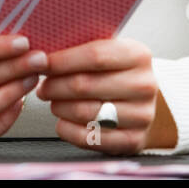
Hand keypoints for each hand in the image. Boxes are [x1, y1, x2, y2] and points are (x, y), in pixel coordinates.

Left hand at [36, 38, 169, 154]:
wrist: (146, 104)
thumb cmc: (117, 73)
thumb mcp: (111, 52)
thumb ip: (84, 48)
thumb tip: (43, 51)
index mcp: (138, 55)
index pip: (94, 56)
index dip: (62, 61)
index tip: (42, 63)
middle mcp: (144, 85)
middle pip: (85, 85)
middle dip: (55, 85)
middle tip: (43, 85)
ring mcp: (141, 115)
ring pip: (84, 112)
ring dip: (59, 107)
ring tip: (52, 100)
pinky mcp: (133, 140)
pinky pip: (88, 137)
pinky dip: (67, 129)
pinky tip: (62, 121)